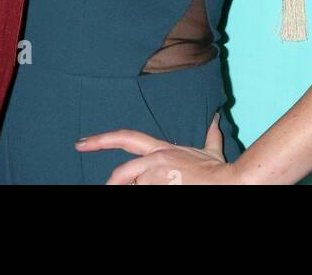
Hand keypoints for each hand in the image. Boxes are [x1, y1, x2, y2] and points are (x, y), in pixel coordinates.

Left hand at [76, 113, 239, 184]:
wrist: (232, 182)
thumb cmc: (219, 171)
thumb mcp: (210, 151)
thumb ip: (209, 135)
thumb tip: (215, 119)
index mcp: (161, 149)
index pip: (126, 138)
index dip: (100, 140)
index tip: (80, 143)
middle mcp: (155, 160)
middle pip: (123, 172)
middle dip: (114, 182)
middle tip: (108, 187)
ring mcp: (156, 177)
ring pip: (136, 187)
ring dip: (143, 189)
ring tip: (160, 187)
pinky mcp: (159, 188)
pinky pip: (144, 192)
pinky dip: (147, 192)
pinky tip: (166, 190)